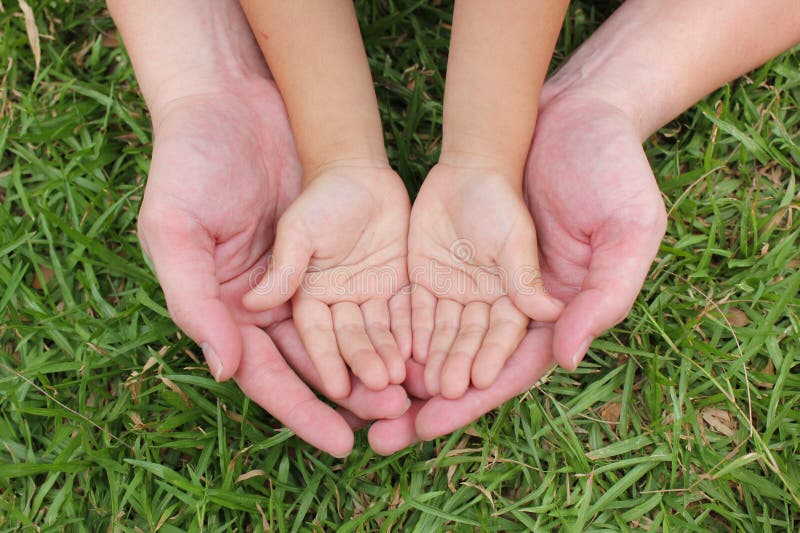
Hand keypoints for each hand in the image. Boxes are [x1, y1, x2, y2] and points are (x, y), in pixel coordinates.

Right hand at [138, 78, 408, 457]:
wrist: (234, 102)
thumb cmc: (191, 164)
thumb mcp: (177, 232)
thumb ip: (197, 300)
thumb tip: (226, 369)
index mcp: (230, 308)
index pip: (268, 374)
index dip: (303, 410)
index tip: (339, 442)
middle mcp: (275, 303)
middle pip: (317, 364)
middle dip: (354, 395)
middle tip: (393, 417)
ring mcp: (315, 280)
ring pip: (352, 337)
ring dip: (381, 366)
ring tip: (415, 393)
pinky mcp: (348, 253)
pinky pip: (375, 299)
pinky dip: (398, 326)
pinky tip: (424, 349)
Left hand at [368, 85, 666, 453]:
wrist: (573, 114)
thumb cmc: (611, 171)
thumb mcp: (626, 231)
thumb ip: (603, 295)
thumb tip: (567, 356)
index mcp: (555, 311)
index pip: (509, 368)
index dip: (472, 398)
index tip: (432, 422)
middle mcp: (511, 306)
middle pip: (464, 365)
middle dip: (427, 402)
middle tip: (384, 436)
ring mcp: (477, 283)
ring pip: (435, 340)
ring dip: (405, 373)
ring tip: (367, 402)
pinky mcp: (448, 257)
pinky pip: (418, 303)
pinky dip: (397, 330)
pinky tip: (367, 352)